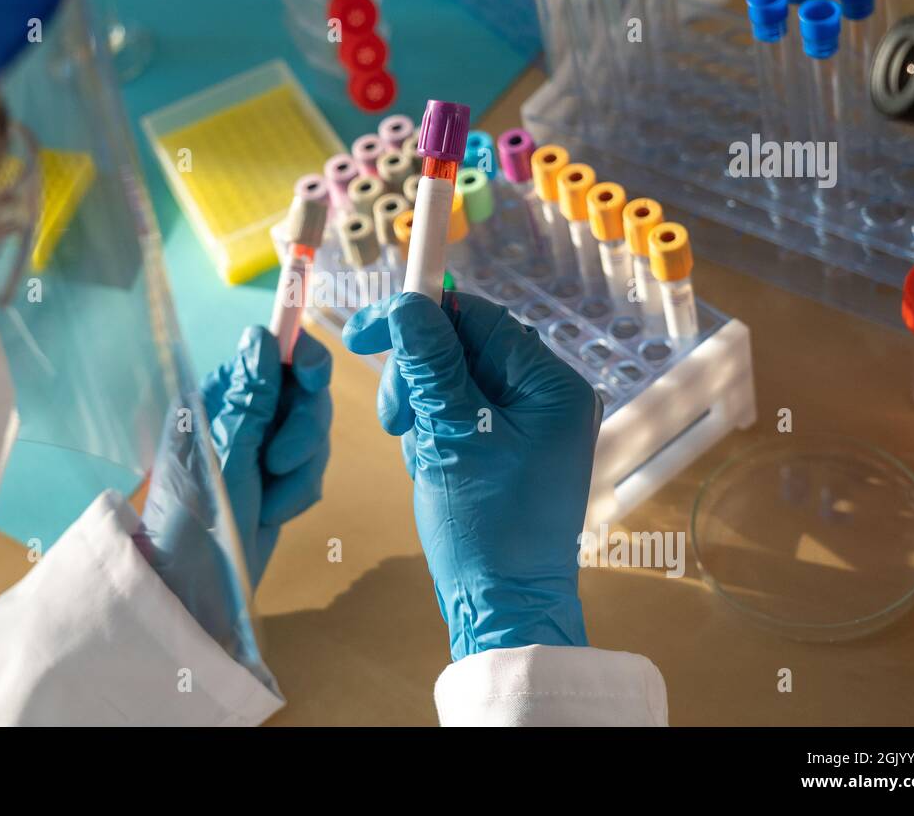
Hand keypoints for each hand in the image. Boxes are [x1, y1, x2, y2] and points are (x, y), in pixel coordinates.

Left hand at [142, 325, 331, 603]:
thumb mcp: (228, 450)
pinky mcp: (278, 481)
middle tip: (280, 461)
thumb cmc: (199, 517)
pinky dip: (298, 492)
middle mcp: (241, 416)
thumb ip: (252, 394)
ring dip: (299, 470)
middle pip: (304, 393)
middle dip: (303, 429)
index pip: (271, 355)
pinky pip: (311, 469)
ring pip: (314, 434)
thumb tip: (261, 335)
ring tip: (269, 501)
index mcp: (217, 398)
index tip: (312, 377)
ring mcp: (260, 449)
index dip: (301, 359)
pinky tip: (272, 513)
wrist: (198, 589)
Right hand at [343, 291, 599, 660]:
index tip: (363, 330)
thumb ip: (430, 365)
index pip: (478, 319)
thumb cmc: (488, 529)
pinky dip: (430, 434)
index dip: (417, 316)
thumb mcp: (452, 438)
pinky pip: (454, 415)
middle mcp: (544, 396)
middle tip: (394, 421)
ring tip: (421, 456)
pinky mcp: (503, 447)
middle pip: (461, 347)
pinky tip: (430, 468)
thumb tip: (406, 304)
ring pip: (449, 381)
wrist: (504, 608)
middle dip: (416, 377)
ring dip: (420, 410)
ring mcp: (526, 424)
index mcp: (550, 385)